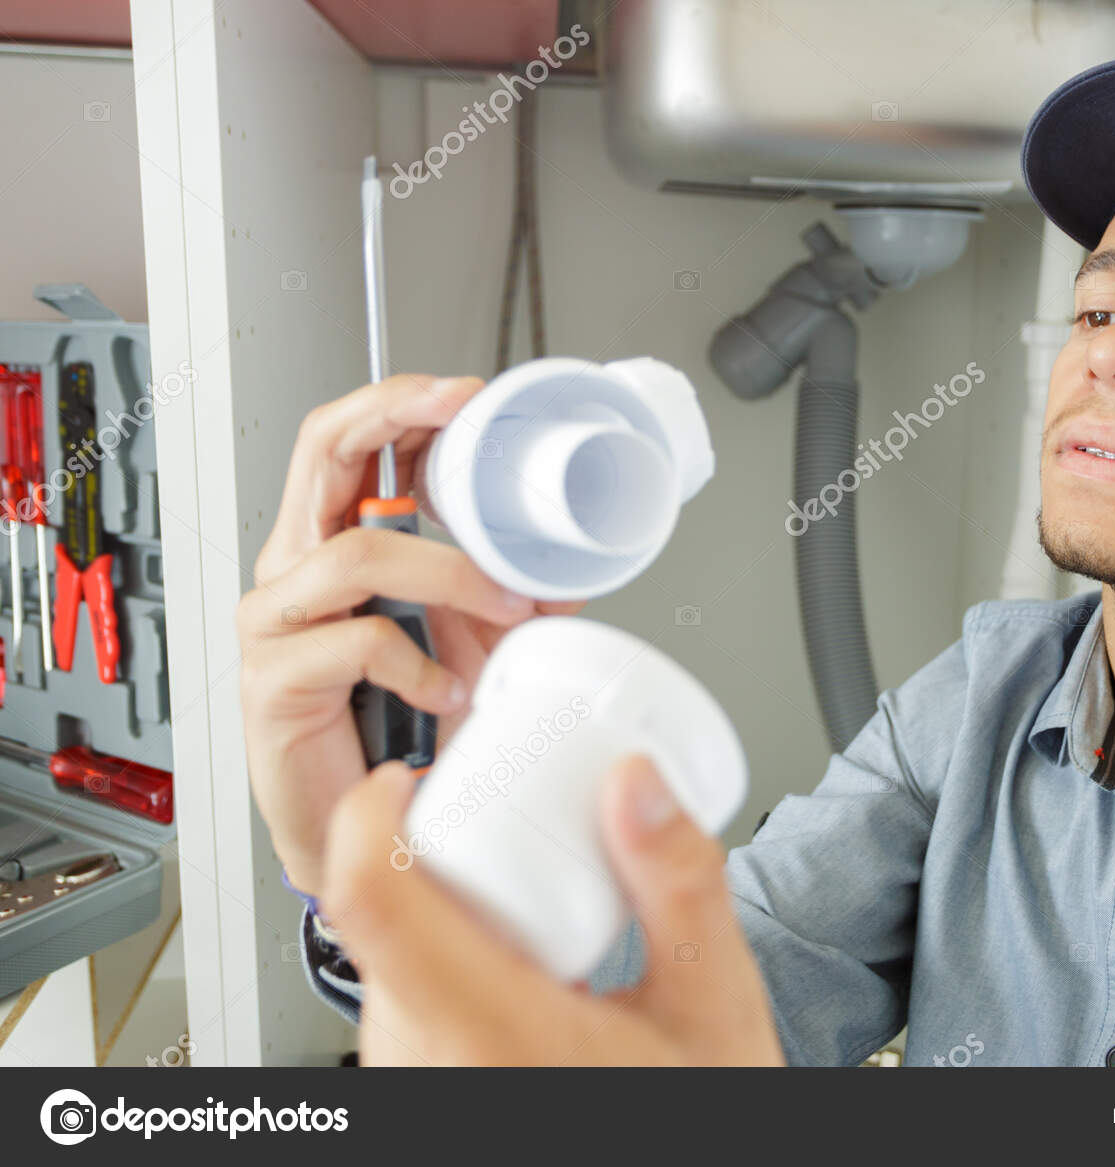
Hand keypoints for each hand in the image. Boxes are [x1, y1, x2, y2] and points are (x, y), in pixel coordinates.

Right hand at [236, 374, 583, 897]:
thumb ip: (501, 600)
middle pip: (320, 454)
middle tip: (458, 410)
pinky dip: (421, 664)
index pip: (345, 444)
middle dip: (392, 416)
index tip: (464, 392)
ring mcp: (277, 620)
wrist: (350, 828)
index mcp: (330, 546)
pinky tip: (447, 693)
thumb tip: (565, 571)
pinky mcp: (274, 678)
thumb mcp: (463, 647)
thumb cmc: (392, 732)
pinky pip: (358, 642)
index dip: (398, 405)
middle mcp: (294, 570)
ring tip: (504, 612)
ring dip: (450, 573)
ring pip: (357, 552)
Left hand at [319, 754, 784, 1065]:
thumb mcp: (715, 1005)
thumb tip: (636, 787)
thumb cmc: (691, 1125)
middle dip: (445, 861)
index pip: (373, 900)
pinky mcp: (416, 1092)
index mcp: (490, 1035)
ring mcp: (412, 1086)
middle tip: (515, 840)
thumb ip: (678, 885)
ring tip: (537, 926)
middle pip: (387, 921)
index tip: (403, 780)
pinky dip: (453, 969)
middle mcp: (426, 1067)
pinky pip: (406, 1007)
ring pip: (394, 962)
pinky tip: (526, 978)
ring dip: (452, 918)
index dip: (371, 818)